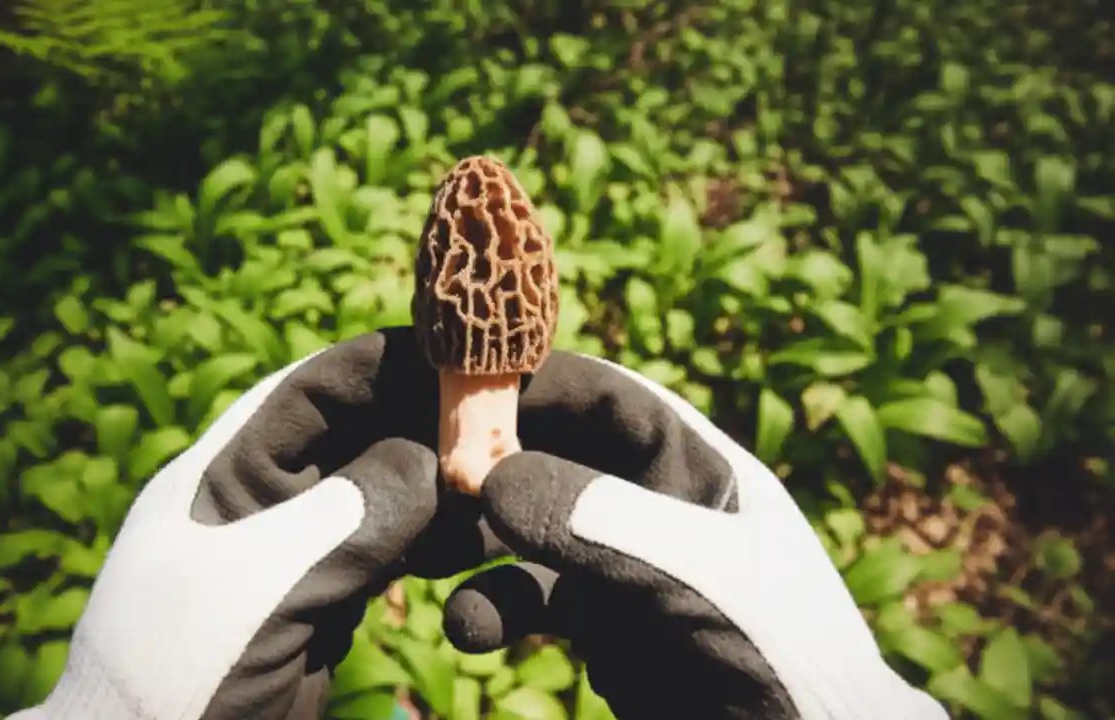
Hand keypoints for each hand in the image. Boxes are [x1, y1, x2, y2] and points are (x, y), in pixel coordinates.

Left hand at [9, 328, 501, 719]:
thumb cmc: (176, 675)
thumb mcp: (259, 585)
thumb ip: (348, 517)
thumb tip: (440, 461)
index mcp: (226, 467)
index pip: (320, 385)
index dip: (397, 363)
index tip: (476, 358)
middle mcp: (262, 496)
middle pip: (362, 433)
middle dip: (433, 423)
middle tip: (517, 424)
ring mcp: (291, 551)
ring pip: (383, 494)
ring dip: (443, 487)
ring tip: (510, 484)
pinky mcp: (316, 602)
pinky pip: (386, 553)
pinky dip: (433, 544)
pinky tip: (477, 545)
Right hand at [442, 352, 948, 718]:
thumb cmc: (785, 661)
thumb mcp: (700, 579)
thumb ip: (605, 524)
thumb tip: (493, 478)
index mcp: (700, 464)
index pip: (605, 397)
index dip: (530, 383)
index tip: (447, 387)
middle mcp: (659, 503)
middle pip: (556, 455)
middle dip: (486, 463)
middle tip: (410, 471)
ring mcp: (630, 565)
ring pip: (533, 533)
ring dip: (478, 543)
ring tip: (423, 560)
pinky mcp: (610, 626)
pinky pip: (536, 600)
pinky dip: (496, 607)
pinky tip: (469, 627)